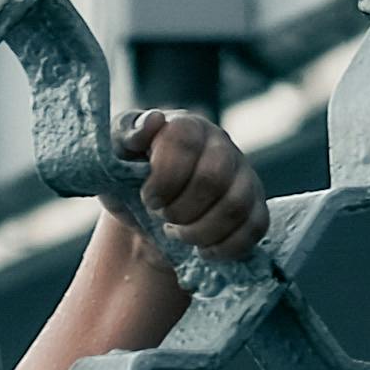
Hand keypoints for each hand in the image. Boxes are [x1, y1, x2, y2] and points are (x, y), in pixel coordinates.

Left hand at [117, 104, 266, 262]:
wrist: (146, 208)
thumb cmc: (129, 174)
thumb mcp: (115, 152)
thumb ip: (127, 133)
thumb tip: (154, 120)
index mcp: (186, 126)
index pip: (185, 142)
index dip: (164, 177)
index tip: (147, 197)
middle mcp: (220, 144)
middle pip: (214, 178)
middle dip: (181, 209)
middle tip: (162, 216)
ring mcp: (242, 174)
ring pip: (236, 205)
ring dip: (200, 232)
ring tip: (178, 233)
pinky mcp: (255, 205)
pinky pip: (255, 227)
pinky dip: (226, 246)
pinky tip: (202, 249)